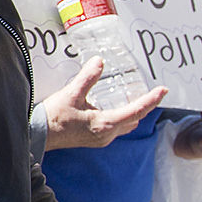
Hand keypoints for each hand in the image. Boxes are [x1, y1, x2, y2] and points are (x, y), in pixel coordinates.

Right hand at [39, 58, 166, 149]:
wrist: (38, 135)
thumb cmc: (54, 119)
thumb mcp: (72, 94)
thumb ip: (88, 77)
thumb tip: (99, 62)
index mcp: (106, 124)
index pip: (136, 110)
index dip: (152, 99)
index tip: (163, 90)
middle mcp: (107, 134)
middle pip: (134, 119)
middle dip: (144, 106)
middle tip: (151, 92)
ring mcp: (100, 139)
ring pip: (125, 125)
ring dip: (132, 112)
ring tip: (134, 97)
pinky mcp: (93, 139)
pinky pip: (114, 128)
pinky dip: (120, 117)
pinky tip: (113, 108)